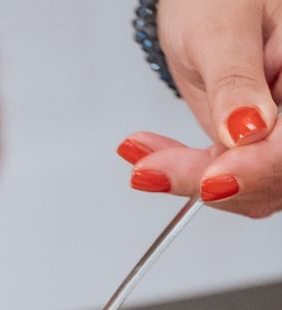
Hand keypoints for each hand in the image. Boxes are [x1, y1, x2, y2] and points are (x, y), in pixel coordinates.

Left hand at [117, 0, 281, 217]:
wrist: (202, 1)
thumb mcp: (220, 27)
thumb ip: (235, 80)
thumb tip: (248, 130)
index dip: (256, 168)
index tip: (210, 179)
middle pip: (273, 174)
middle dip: (214, 180)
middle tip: (153, 170)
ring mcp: (276, 132)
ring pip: (249, 186)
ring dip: (191, 181)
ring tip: (146, 163)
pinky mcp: (252, 147)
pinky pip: (227, 179)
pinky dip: (185, 176)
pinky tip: (153, 164)